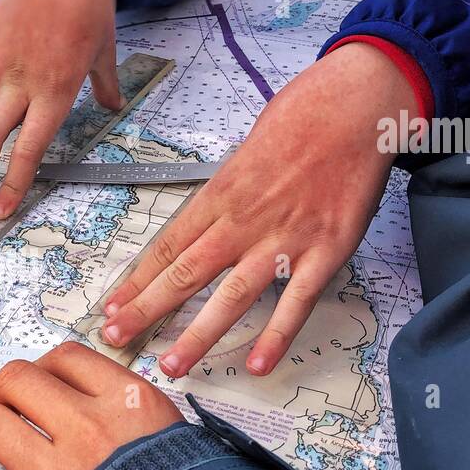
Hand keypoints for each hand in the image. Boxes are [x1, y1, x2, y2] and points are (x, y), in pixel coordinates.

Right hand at [0, 0, 122, 218]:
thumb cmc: (89, 2)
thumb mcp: (106, 49)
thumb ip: (104, 85)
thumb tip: (112, 106)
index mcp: (55, 90)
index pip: (28, 150)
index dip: (13, 185)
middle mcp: (21, 80)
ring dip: (7, 105)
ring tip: (35, 67)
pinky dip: (2, 73)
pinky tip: (22, 45)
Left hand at [0, 342, 181, 469]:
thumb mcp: (183, 444)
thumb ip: (140, 419)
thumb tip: (106, 409)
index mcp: (127, 405)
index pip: (67, 358)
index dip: (44, 367)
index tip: (40, 385)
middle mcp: (88, 430)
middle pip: (18, 380)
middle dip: (2, 391)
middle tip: (5, 410)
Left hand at [99, 42, 416, 377]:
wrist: (356, 103)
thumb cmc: (302, 119)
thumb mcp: (246, 151)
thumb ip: (225, 193)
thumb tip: (205, 222)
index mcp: (220, 195)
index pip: (168, 247)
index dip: (137, 281)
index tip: (113, 305)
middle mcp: (244, 222)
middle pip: (185, 274)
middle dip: (146, 310)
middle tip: (116, 337)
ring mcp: (284, 239)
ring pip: (231, 296)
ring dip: (199, 335)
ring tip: (173, 365)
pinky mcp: (326, 252)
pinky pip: (296, 302)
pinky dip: (277, 336)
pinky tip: (258, 365)